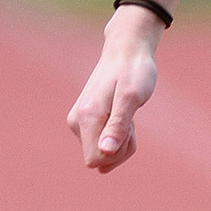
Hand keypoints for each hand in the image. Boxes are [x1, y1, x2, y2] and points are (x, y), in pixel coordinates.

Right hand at [66, 11, 161, 172]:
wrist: (127, 50)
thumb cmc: (134, 71)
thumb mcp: (132, 98)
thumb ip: (118, 126)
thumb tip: (105, 152)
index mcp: (86, 117)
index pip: (95, 160)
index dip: (118, 151)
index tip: (128, 126)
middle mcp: (76, 122)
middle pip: (100, 159)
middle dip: (122, 146)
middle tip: (130, 118)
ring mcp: (79, 122)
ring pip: (103, 153)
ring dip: (122, 139)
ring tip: (127, 113)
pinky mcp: (84, 121)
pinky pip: (102, 144)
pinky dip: (118, 135)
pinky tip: (121, 115)